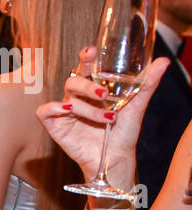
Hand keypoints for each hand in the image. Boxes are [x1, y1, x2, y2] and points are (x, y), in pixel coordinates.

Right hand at [36, 46, 168, 182]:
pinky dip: (53, 108)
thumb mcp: (136, 106)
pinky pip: (45, 111)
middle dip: (87, 86)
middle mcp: (78, 98)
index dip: (86, 58)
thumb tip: (164, 62)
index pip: (86, 68)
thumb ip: (146, 84)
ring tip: (108, 118)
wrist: (116, 158)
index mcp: (92, 89)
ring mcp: (65, 111)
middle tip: (104, 94)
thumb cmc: (123, 132)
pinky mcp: (55, 125)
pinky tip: (67, 111)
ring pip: (67, 98)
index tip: (92, 51)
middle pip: (74, 81)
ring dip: (88, 108)